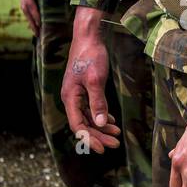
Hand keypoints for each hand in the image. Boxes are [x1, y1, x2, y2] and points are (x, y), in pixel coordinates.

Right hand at [4, 0, 39, 36]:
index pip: (29, 2)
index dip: (35, 15)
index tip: (40, 26)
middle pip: (26, 8)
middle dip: (32, 21)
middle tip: (38, 34)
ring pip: (25, 5)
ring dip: (31, 17)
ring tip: (37, 29)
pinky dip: (32, 9)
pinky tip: (37, 13)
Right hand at [62, 8, 121, 152]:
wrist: (89, 36)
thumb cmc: (90, 56)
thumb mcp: (96, 80)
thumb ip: (98, 102)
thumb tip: (100, 124)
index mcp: (70, 97)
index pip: (78, 126)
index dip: (90, 139)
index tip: (103, 149)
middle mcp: (71, 98)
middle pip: (84, 124)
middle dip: (99, 135)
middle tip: (115, 144)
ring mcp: (77, 94)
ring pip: (89, 117)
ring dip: (101, 127)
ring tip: (117, 134)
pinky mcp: (84, 89)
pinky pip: (91, 108)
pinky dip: (101, 116)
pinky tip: (111, 121)